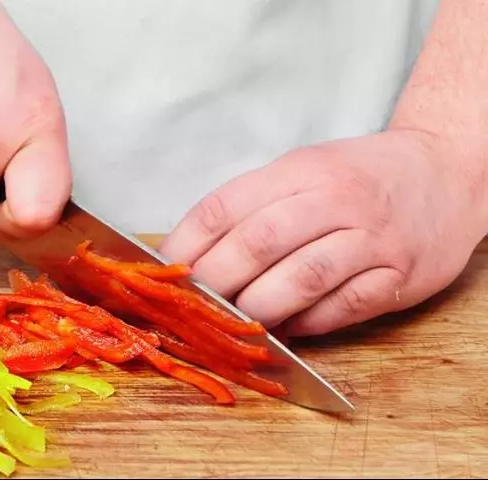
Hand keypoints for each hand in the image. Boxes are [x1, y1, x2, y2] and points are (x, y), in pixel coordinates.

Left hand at [159, 130, 486, 336]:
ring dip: (258, 307)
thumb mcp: (302, 171)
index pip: (226, 207)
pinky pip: (345, 305)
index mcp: (299, 170)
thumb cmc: (358, 176)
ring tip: (233, 323)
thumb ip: (253, 207)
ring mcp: (371, 238)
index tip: (161, 274)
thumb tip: (192, 256)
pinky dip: (309, 323)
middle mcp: (334, 199)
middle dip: (214, 281)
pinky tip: (287, 330)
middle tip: (189, 307)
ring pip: (302, 277)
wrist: (445, 171)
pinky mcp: (399, 274)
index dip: (186, 245)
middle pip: (258, 243)